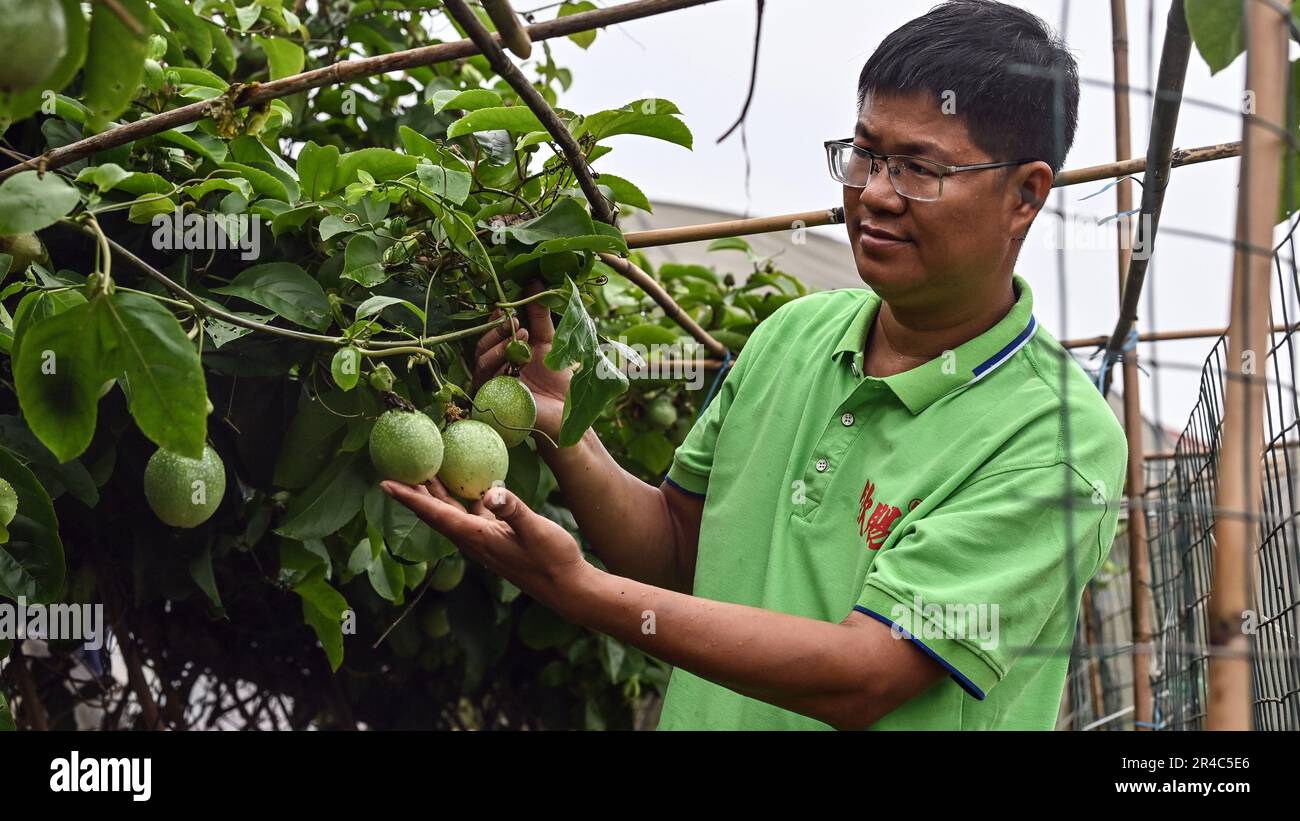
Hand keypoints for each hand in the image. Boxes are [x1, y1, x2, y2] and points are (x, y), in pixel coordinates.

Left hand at [380, 478, 591, 608]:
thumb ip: (514, 510)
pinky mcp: (498, 537)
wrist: (568, 588)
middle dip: (414, 491)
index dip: (408, 498)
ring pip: (452, 512)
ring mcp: (485, 540)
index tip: (383, 484)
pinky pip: (472, 513)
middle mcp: (474, 540)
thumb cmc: (553, 561)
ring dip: (436, 492)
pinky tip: (470, 482)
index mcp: (477, 537)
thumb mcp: (536, 531)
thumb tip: (492, 491)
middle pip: (436, 512)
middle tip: (395, 467)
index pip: (435, 514)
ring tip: (423, 470)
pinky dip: (464, 496)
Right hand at [474, 280, 568, 441]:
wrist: (568, 414)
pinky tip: (511, 362)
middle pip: (481, 346)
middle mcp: (495, 369)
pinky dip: (496, 367)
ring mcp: (492, 386)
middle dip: (496, 331)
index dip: (495, 320)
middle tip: (516, 322)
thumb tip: (534, 283)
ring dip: (497, 345)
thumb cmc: (560, 382)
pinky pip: (484, 381)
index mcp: (507, 356)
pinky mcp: (492, 402)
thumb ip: (541, 317)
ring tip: (520, 336)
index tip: (505, 307)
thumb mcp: (552, 343)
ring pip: (479, 361)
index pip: (492, 334)